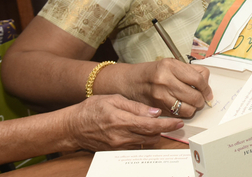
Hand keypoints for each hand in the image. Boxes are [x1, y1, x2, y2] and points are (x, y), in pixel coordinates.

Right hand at [67, 94, 183, 150]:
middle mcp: (121, 136)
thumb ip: (135, 106)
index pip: (151, 125)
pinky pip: (136, 147)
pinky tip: (142, 132)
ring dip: (153, 135)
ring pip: (145, 143)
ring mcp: (119, 146)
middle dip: (163, 130)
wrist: (73, 127)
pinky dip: (142, 140)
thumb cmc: (91, 109)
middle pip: (151, 137)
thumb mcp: (113, 99)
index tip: (178, 122)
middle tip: (172, 122)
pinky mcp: (116, 152)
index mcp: (121, 120)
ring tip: (156, 125)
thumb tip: (154, 112)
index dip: (167, 125)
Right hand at [123, 59, 212, 118]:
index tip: (207, 91)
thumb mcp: (170, 64)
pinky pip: (179, 115)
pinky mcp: (158, 108)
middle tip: (200, 98)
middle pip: (195, 96)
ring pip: (188, 109)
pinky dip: (184, 112)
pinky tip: (181, 106)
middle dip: (201, 99)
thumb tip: (206, 81)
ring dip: (194, 108)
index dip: (206, 88)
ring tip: (191, 102)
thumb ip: (190, 70)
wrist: (130, 82)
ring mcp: (161, 95)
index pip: (198, 79)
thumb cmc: (151, 72)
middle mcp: (164, 80)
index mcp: (170, 66)